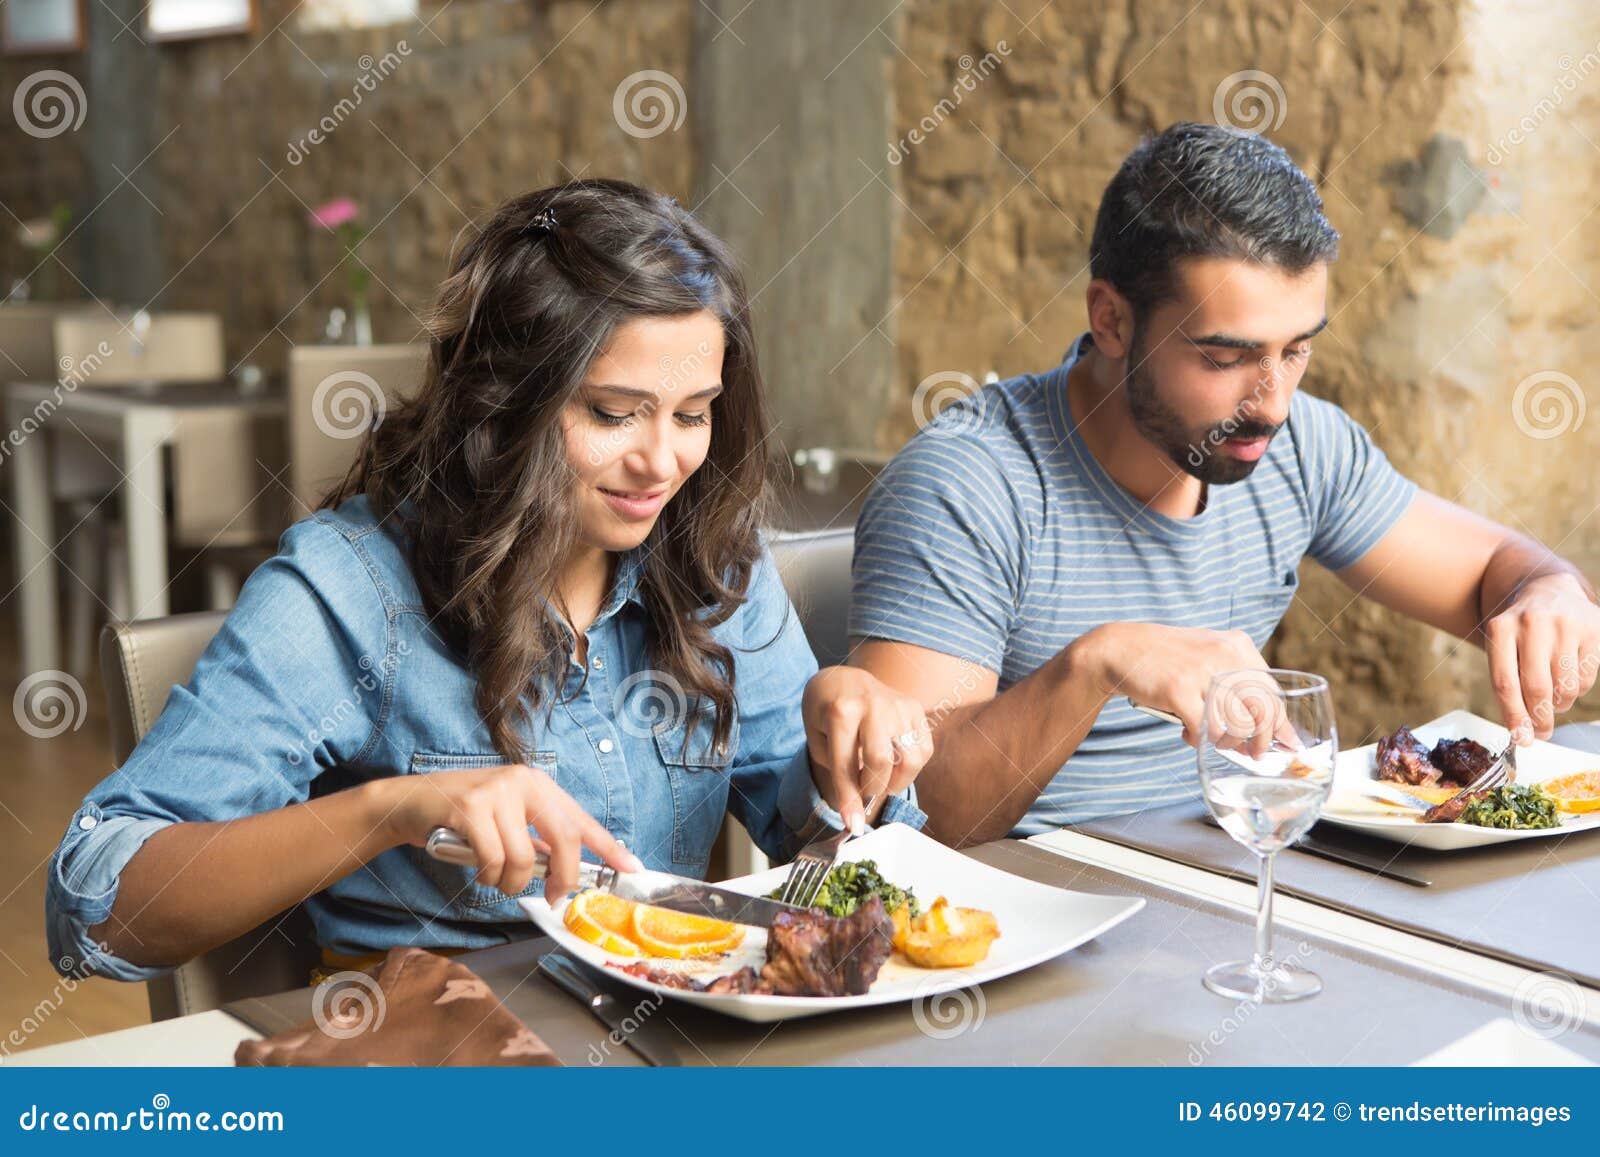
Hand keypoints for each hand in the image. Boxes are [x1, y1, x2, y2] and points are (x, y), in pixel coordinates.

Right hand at [380, 764, 641, 899]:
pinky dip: (488, 876)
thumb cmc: (462, 818)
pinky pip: (494, 859)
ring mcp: (496, 792)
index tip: (631, 868)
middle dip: (564, 878)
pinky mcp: (470, 808)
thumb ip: (537, 840)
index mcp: (538, 784)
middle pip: (565, 837)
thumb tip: (567, 873)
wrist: (409, 804)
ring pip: (524, 858)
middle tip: (555, 899)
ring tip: (496, 878)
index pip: (582, 819)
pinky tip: (478, 870)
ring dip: (511, 883)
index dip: (609, 847)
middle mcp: (523, 781)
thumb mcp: (507, 820)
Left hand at [802, 666, 933, 831]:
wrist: (842, 680)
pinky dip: (910, 767)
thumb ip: (838, 773)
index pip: (845, 764)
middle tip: (864, 794)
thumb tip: (855, 816)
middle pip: (881, 762)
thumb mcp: (819, 741)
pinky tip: (893, 765)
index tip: (852, 825)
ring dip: (895, 782)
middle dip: (872, 789)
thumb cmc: (826, 715)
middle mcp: (872, 705)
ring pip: (909, 759)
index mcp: (840, 711)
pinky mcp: (914, 707)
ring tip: (880, 780)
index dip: (848, 799)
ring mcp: (897, 704)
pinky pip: (923, 750)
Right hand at [1077, 622, 1279, 749]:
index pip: (1272, 692)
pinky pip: (1204, 729)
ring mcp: (1200, 671)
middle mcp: (1224, 655)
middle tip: (1252, 753)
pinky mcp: (1178, 688)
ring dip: (1227, 743)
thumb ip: (1237, 679)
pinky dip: (1200, 741)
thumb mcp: (1209, 655)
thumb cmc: (1168, 659)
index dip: (1281, 724)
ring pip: (1235, 725)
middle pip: (1262, 711)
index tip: (1286, 744)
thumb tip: (1271, 723)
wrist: (1121, 648)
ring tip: (1212, 741)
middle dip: (1261, 741)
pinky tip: (1190, 735)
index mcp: (1237, 645)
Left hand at [1484, 573, 1599, 741]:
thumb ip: (1509, 683)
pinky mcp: (1592, 628)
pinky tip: (1568, 677)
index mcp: (1500, 628)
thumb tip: (1523, 733)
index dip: (1514, 717)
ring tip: (1554, 700)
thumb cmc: (1520, 631)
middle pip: (1536, 688)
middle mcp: (1531, 623)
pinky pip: (1586, 677)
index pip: (1505, 683)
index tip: (1521, 739)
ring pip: (1565, 686)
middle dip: (1539, 719)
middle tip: (1542, 733)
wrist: (1548, 589)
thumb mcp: (1502, 647)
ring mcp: (1565, 623)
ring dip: (1560, 704)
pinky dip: (1577, 689)